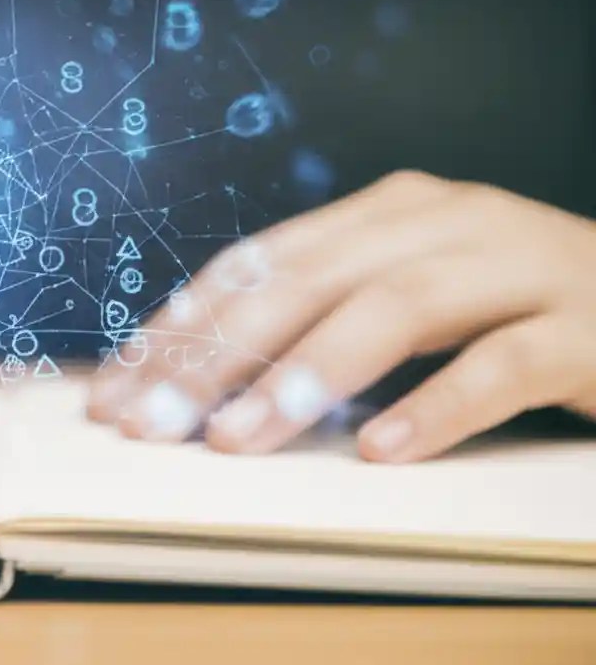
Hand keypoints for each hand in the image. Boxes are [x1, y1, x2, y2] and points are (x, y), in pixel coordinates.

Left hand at [87, 170, 595, 461]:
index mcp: (386, 213)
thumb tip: (200, 380)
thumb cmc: (512, 307)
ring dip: (303, 376)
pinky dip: (437, 406)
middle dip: (214, 354)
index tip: (117, 388)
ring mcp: (517, 268)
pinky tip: (382, 451)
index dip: (180, 325)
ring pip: (392, 310)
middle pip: (305, 282)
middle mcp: (444, 223)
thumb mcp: (405, 295)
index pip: (257, 264)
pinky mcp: (587, 329)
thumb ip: (321, 317)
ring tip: (235, 438)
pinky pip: (503, 366)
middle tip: (151, 421)